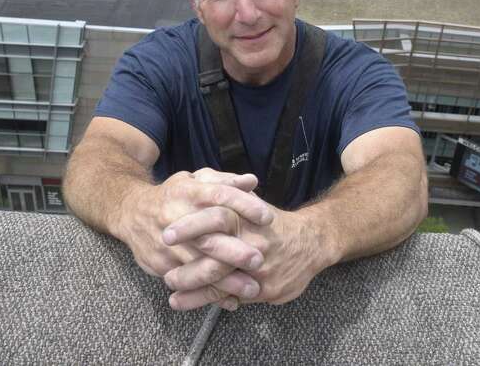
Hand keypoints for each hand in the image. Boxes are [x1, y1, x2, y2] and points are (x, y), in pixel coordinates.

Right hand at [116, 168, 272, 306]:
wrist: (131, 212)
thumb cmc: (173, 196)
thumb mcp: (195, 181)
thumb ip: (224, 181)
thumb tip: (252, 181)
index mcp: (187, 192)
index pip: (218, 195)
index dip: (244, 205)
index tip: (267, 217)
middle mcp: (175, 217)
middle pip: (208, 235)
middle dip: (235, 250)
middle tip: (260, 259)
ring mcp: (167, 244)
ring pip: (198, 265)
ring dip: (226, 279)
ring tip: (252, 287)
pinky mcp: (160, 264)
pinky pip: (188, 282)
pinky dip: (210, 294)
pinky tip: (230, 299)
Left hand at [164, 204, 332, 308]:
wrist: (313, 242)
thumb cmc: (272, 221)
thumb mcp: (250, 201)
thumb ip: (225, 189)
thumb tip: (198, 178)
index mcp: (245, 218)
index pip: (215, 218)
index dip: (190, 227)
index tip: (167, 235)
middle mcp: (252, 243)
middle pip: (216, 256)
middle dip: (189, 268)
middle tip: (166, 275)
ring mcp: (259, 269)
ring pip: (222, 281)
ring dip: (194, 289)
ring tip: (171, 293)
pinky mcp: (266, 289)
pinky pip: (233, 295)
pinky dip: (209, 300)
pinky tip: (187, 302)